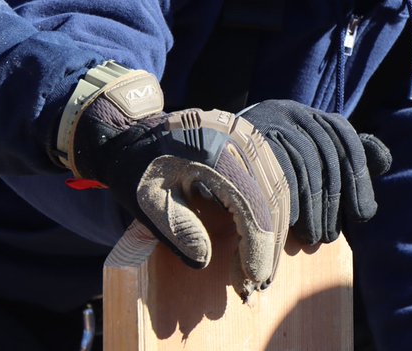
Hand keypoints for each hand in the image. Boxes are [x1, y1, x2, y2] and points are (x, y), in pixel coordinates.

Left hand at [58, 64, 289, 298]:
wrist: (134, 130)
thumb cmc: (137, 167)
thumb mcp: (149, 200)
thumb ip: (178, 228)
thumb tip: (205, 262)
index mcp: (215, 152)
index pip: (251, 204)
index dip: (256, 245)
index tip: (253, 278)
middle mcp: (240, 138)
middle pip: (271, 197)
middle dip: (269, 243)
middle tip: (257, 280)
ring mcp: (248, 136)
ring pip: (277, 187)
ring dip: (274, 230)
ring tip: (260, 265)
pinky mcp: (249, 140)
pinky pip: (271, 177)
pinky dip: (270, 210)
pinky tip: (260, 237)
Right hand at [241, 100, 391, 244]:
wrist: (199, 151)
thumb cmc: (260, 162)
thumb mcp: (303, 153)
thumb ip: (342, 155)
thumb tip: (384, 161)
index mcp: (304, 112)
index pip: (343, 135)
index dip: (358, 176)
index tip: (362, 214)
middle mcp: (286, 110)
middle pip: (325, 154)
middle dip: (334, 200)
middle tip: (331, 235)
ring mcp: (263, 121)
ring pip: (302, 166)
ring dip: (312, 208)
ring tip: (312, 236)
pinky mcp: (241, 140)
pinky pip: (274, 172)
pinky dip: (288, 200)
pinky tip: (291, 222)